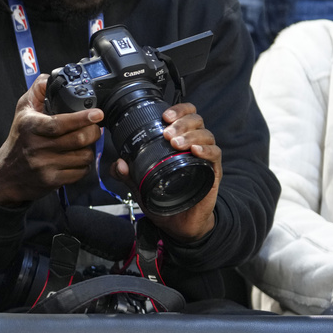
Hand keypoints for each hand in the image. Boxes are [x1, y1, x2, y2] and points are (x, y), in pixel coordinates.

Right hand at [0, 74, 103, 206]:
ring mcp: (45, 165)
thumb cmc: (18, 139)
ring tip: (85, 143)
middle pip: (77, 139)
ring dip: (89, 149)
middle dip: (92, 132)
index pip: (59, 123)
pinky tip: (78, 158)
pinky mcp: (52, 181)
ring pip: (82, 156)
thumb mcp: (22, 111)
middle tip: (94, 127)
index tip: (97, 113)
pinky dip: (84, 165)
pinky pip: (79, 172)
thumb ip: (37, 91)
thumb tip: (50, 78)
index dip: (81, 118)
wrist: (6, 174)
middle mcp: (37, 147)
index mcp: (30, 126)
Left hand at [112, 102, 220, 241]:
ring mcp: (204, 159)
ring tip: (176, 143)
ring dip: (191, 135)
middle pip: (196, 120)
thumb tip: (117, 164)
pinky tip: (195, 152)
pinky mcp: (213, 172)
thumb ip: (128, 174)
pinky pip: (215, 155)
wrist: (180, 223)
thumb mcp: (141, 185)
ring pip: (206, 135)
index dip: (177, 110)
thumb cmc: (164, 199)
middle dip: (181, 122)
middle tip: (167, 133)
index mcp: (177, 142)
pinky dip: (206, 150)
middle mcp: (192, 146)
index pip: (184, 115)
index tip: (164, 115)